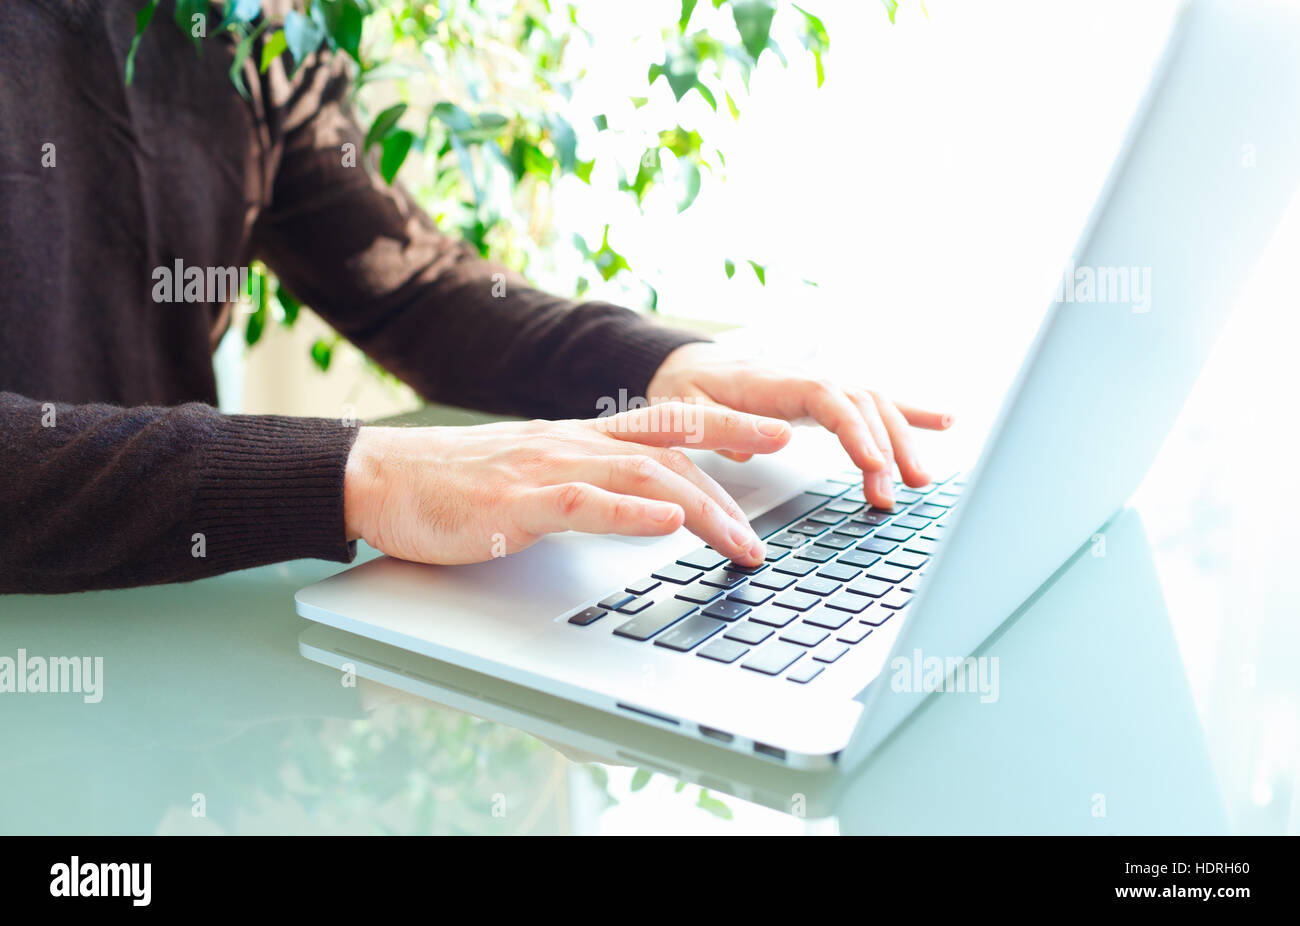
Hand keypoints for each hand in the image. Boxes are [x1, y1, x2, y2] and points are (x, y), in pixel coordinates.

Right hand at [343, 403, 791, 566]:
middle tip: (763, 533)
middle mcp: (572, 444)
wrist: (383, 475)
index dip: (726, 428)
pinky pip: (583, 501)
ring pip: (641, 475)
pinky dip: (630, 510)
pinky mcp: (516, 502)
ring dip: (699, 510)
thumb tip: (638, 503)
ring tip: (738, 543)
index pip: (667, 426)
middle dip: (728, 491)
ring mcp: (546, 468)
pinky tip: (666, 520)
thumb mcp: (532, 474)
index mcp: (578, 438)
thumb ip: (585, 482)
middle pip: (670, 455)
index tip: (775, 434)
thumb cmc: (454, 482)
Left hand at [646, 342, 952, 508]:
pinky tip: (944, 422)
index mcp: (770, 382)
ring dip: (901, 439)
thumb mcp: (685, 410)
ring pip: (874, 404)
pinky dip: (910, 411)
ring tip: (919, 480)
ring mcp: (819, 386)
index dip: (853, 429)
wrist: (686, 367)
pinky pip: (873, 401)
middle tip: (893, 494)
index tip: (872, 463)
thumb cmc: (685, 391)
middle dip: (885, 447)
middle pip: (860, 403)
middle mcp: (804, 378)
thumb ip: (722, 424)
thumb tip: (773, 439)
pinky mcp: (827, 398)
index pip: (825, 397)